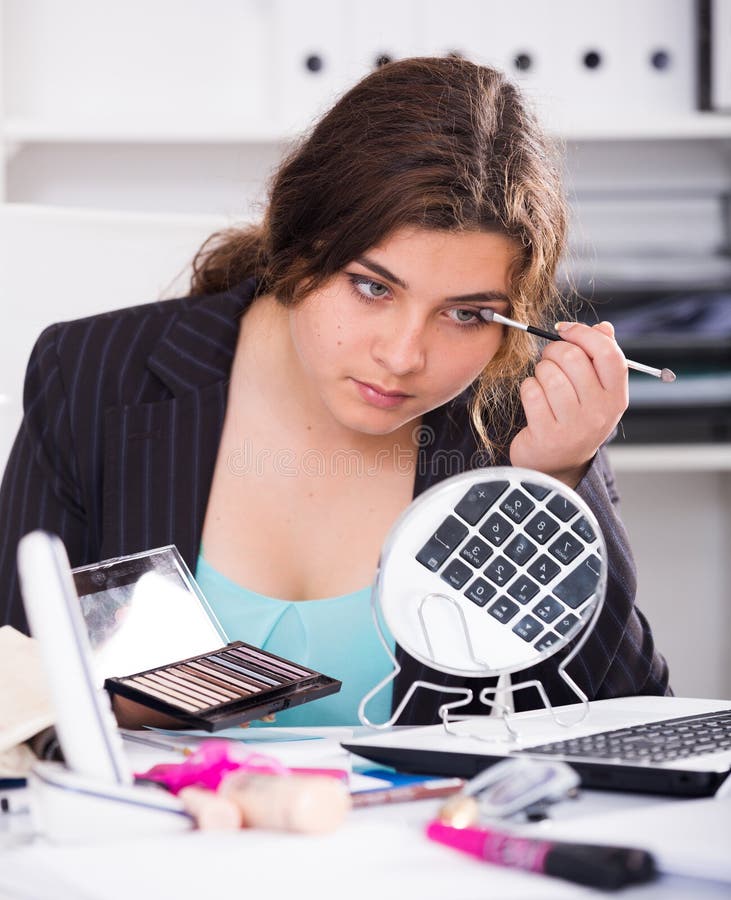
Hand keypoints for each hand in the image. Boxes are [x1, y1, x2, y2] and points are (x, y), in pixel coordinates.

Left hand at [509, 321, 627, 487]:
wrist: (558, 464)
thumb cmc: (576, 419)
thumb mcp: (597, 392)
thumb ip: (601, 358)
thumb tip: (604, 327)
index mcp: (616, 397)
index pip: (608, 353)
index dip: (584, 334)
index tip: (565, 330)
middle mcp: (600, 413)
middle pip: (573, 358)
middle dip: (553, 350)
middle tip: (548, 358)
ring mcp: (574, 427)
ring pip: (549, 374)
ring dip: (540, 371)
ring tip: (542, 382)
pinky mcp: (546, 436)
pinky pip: (531, 392)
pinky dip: (527, 388)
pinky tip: (533, 398)